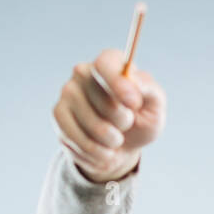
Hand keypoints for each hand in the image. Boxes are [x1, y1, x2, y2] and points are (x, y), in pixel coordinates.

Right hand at [52, 47, 165, 182]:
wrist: (123, 148)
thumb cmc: (141, 121)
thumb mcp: (155, 106)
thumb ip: (149, 90)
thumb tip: (133, 80)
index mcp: (110, 63)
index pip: (105, 62)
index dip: (118, 83)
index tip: (134, 103)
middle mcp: (83, 72)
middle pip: (97, 93)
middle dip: (121, 119)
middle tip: (128, 124)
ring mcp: (68, 92)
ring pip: (88, 120)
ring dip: (110, 139)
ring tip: (117, 139)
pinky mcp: (58, 115)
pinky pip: (76, 137)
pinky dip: (96, 151)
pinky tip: (104, 150)